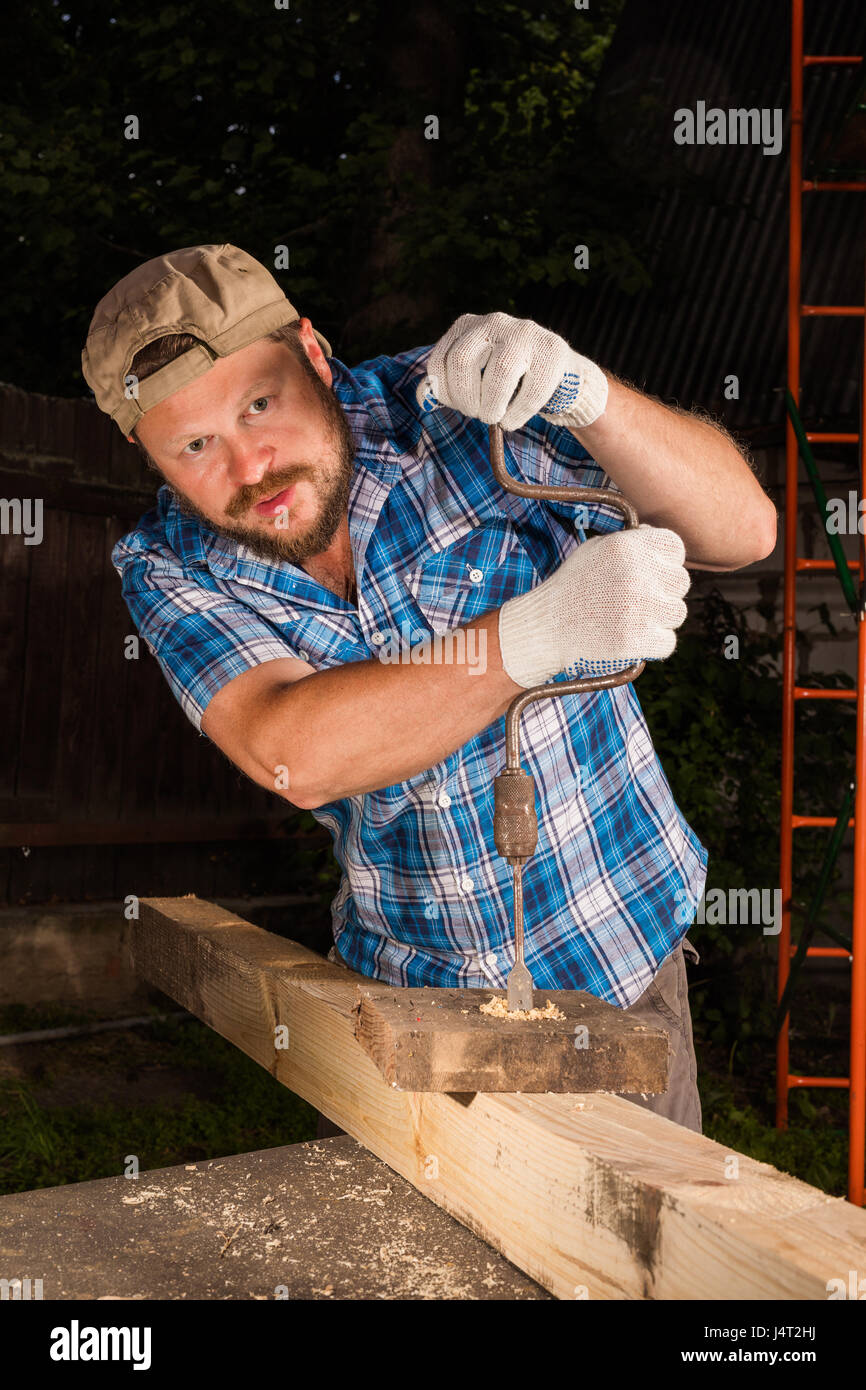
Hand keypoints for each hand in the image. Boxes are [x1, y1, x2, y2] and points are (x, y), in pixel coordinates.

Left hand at [416, 310, 608, 430]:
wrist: (556, 374)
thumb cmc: (505, 379)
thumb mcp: (472, 374)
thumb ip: (445, 382)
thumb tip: (422, 396)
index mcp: (467, 325)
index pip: (440, 361)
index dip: (445, 393)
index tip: (459, 407)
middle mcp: (494, 321)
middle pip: (462, 360)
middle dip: (466, 398)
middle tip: (477, 414)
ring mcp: (525, 332)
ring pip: (500, 371)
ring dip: (492, 407)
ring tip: (495, 419)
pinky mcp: (553, 351)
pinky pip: (532, 389)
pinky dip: (517, 414)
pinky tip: (512, 421)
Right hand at [498, 524, 689, 688]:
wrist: (545, 628)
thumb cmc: (572, 587)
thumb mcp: (594, 550)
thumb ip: (629, 541)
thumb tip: (656, 537)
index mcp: (628, 547)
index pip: (674, 546)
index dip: (667, 560)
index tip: (653, 572)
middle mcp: (637, 575)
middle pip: (680, 582)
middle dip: (663, 591)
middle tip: (636, 601)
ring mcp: (639, 610)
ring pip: (677, 613)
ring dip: (659, 619)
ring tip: (631, 619)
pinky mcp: (637, 641)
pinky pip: (667, 642)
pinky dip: (653, 645)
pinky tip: (631, 638)